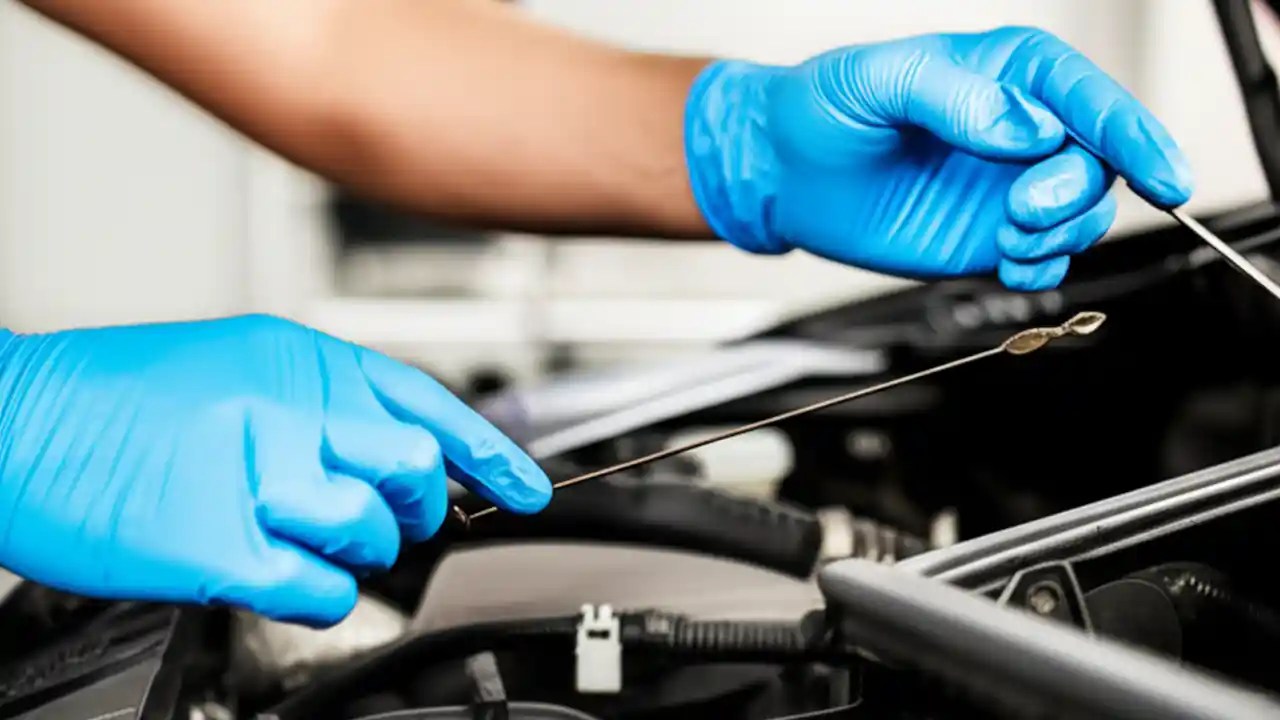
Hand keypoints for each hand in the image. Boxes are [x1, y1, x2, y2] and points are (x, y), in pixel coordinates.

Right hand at [0, 316, 549, 625]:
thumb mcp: (238, 367)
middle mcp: (285, 407)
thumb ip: (325, 404)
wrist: (11, 423)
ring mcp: (253, 473)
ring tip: (301, 538)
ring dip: (353, 551)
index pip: (427, 404)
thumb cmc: (115, 402)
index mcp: (297, 359)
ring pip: (372, 531)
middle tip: (376, 517)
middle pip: (413, 471)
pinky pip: (320, 588)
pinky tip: (279, 572)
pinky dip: (315, 593)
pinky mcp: (218, 543)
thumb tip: (401, 452)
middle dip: (409, 507)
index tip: (527, 491)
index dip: (491, 453)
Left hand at [683, 26, 1193, 290]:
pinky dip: (1041, 268)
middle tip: (1023, 204)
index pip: (1088, 98)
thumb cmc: (823, 109)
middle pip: (1097, 162)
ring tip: (1007, 232)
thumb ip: (954, 97)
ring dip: (1059, 232)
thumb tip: (1025, 129)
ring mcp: (1008, 187)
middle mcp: (1021, 131)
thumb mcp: (878, 81)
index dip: (1132, 134)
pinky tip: (1010, 263)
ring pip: (1080, 214)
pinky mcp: (988, 236)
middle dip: (1076, 190)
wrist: (784, 171)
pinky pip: (1044, 258)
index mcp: (1008, 75)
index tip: (1160, 173)